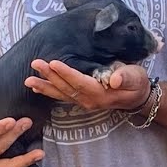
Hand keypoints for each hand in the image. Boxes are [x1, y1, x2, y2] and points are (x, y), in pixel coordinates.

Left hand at [27, 60, 148, 111]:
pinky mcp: (81, 101)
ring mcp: (84, 102)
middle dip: (49, 76)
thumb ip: (126, 77)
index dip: (66, 73)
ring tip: (28, 81)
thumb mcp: (136, 77)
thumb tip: (116, 80)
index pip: (80, 82)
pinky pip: (62, 97)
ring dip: (44, 86)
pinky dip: (49, 92)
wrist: (137, 97)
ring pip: (61, 94)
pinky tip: (37, 88)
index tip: (53, 63)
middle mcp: (89, 101)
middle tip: (35, 64)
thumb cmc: (136, 83)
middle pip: (66, 88)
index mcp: (101, 93)